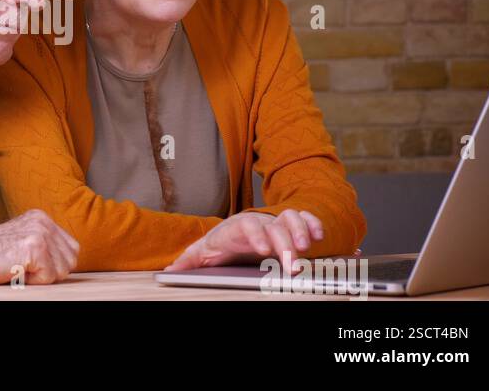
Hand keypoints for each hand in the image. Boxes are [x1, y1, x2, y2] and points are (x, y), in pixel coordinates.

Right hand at [0, 209, 79, 284]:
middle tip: (23, 268)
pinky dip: (32, 281)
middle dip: (51, 271)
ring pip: (62, 270)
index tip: (32, 265)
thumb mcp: (21, 241)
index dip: (55, 265)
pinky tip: (14, 270)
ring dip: (41, 277)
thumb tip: (66, 262)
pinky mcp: (35, 247)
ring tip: (17, 268)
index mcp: (41, 218)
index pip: (71, 248)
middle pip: (71, 259)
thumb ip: (43, 244)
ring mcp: (40, 233)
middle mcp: (43, 221)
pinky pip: (49, 277)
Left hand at [164, 209, 324, 273]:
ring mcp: (273, 222)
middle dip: (284, 244)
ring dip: (301, 231)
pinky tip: (319, 236)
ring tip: (308, 248)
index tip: (264, 249)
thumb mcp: (201, 254)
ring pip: (290, 218)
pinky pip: (303, 219)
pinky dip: (312, 223)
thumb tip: (169, 271)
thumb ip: (188, 262)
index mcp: (236, 227)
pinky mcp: (287, 227)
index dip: (257, 235)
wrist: (232, 236)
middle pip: (273, 225)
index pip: (248, 225)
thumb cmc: (218, 246)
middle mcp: (257, 221)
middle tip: (292, 265)